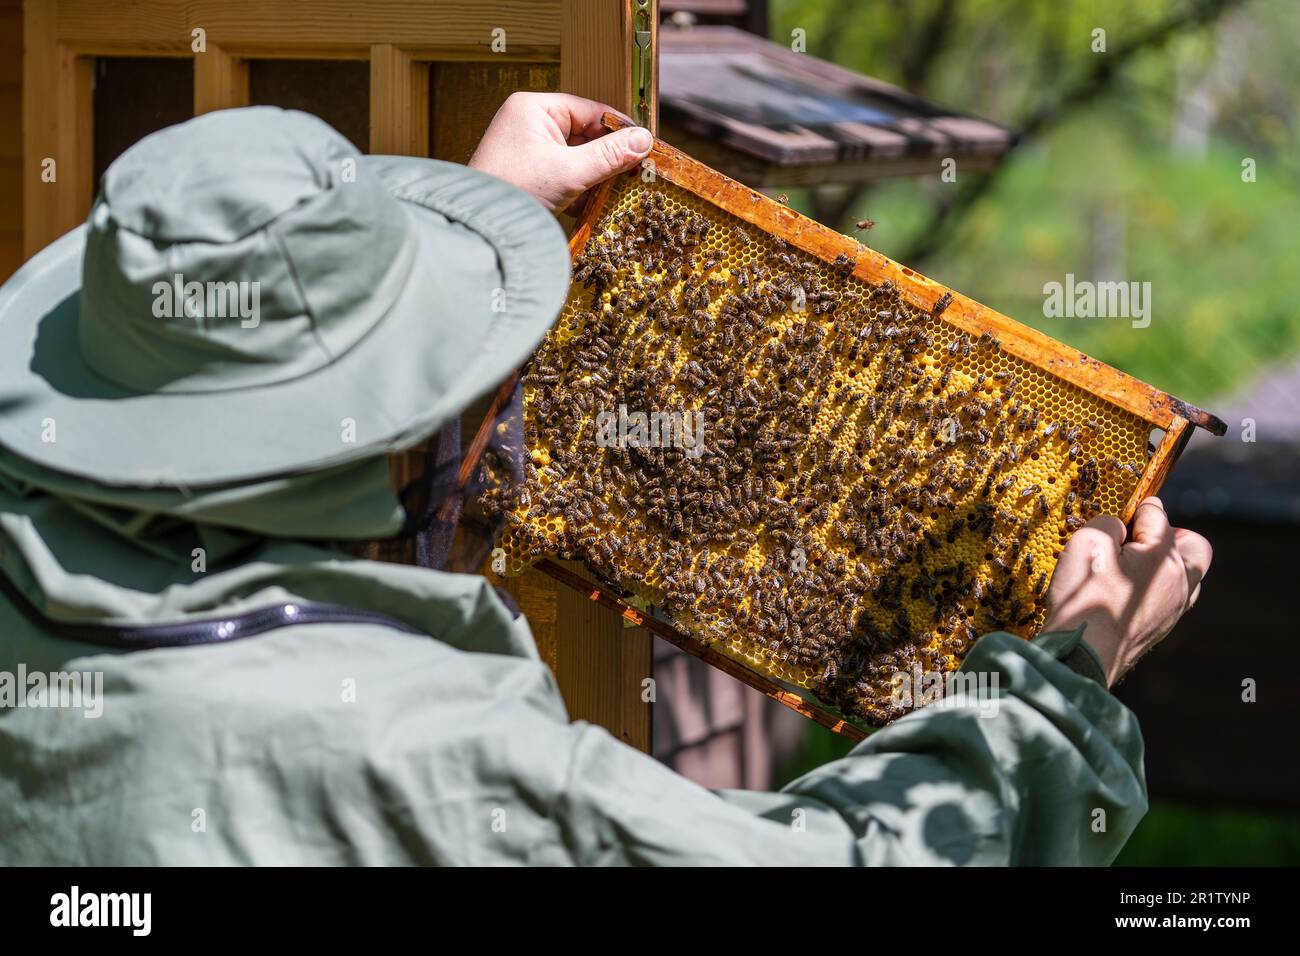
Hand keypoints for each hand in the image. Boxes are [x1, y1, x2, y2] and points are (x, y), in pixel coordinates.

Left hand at [468, 92, 653, 212]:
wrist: (479, 232)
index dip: (619, 129)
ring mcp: (527, 151)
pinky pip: (562, 175)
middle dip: (607, 157)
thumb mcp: (570, 171)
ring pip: (575, 158)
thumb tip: (644, 140)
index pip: (590, 110)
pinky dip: (578, 189)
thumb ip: (609, 155)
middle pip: (584, 135)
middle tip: (635, 173)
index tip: (644, 147)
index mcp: (534, 109)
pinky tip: (590, 205)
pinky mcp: (528, 176)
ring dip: (594, 177)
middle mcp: (529, 124)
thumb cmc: (513, 192)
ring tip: (615, 192)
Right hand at [1040, 497, 1211, 686]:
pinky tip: (1132, 591)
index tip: (1123, 509)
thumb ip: (1107, 524)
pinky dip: (1160, 587)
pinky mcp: (1163, 627)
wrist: (1084, 653)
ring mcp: (1175, 607)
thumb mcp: (1086, 543)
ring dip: (1169, 563)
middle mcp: (1180, 580)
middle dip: (1171, 534)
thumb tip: (1118, 527)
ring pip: (1190, 575)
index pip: (1156, 515)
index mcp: (1164, 555)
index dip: (1137, 507)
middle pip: (1193, 545)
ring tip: (1136, 564)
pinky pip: (1175, 598)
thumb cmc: (1084, 597)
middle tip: (1140, 537)